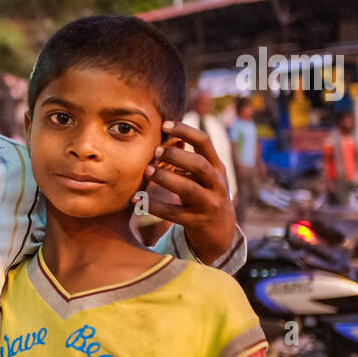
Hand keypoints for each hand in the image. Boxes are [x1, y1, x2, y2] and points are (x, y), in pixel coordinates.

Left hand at [142, 120, 237, 262]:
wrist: (220, 231)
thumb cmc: (205, 195)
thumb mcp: (204, 176)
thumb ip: (189, 159)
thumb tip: (165, 137)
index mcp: (217, 167)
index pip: (204, 142)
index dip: (185, 130)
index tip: (164, 124)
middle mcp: (216, 184)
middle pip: (199, 165)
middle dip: (176, 156)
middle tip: (155, 151)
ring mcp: (208, 204)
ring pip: (188, 189)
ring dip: (166, 178)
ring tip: (147, 171)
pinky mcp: (197, 222)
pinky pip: (173, 213)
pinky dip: (153, 206)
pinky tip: (137, 200)